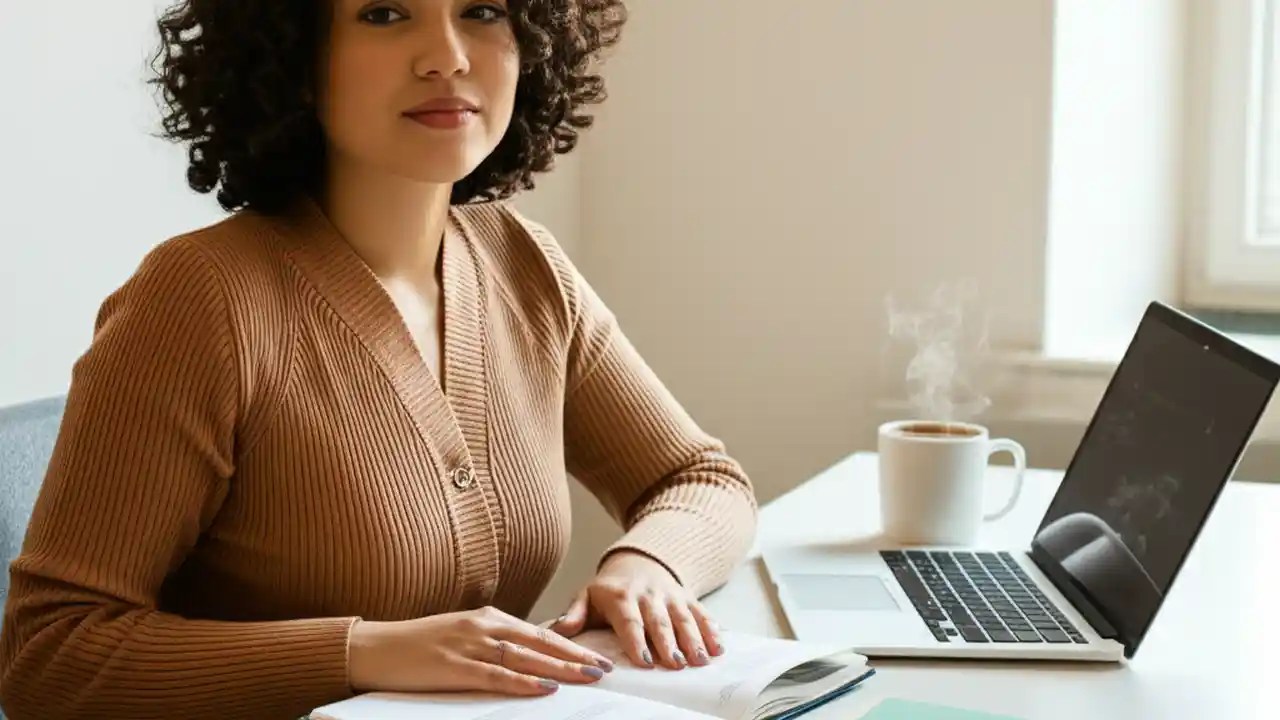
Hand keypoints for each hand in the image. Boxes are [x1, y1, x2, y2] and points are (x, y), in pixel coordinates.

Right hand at [347, 606, 615, 696]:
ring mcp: (469, 645)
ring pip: (525, 658)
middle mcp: (483, 626)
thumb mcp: (462, 636)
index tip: (595, 655)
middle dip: (575, 655)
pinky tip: (546, 687)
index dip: (570, 644)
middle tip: (605, 667)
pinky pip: (496, 675)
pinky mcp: (454, 666)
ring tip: (588, 677)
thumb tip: (527, 659)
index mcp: (487, 617)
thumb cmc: (419, 646)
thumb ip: (493, 643)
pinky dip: (524, 682)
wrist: (375, 647)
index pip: (539, 633)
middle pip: (540, 643)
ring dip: (560, 668)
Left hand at [551, 550, 723, 670]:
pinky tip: (719, 648)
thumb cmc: (609, 589)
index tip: (645, 662)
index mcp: (621, 597)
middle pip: (659, 621)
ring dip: (694, 639)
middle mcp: (648, 594)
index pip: (629, 621)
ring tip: (701, 660)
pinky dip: (712, 630)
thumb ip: (573, 614)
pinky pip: (701, 613)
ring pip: (683, 618)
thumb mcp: (586, 596)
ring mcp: (670, 596)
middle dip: (669, 643)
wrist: (638, 561)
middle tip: (677, 665)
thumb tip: (558, 630)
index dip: (637, 641)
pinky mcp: (687, 598)